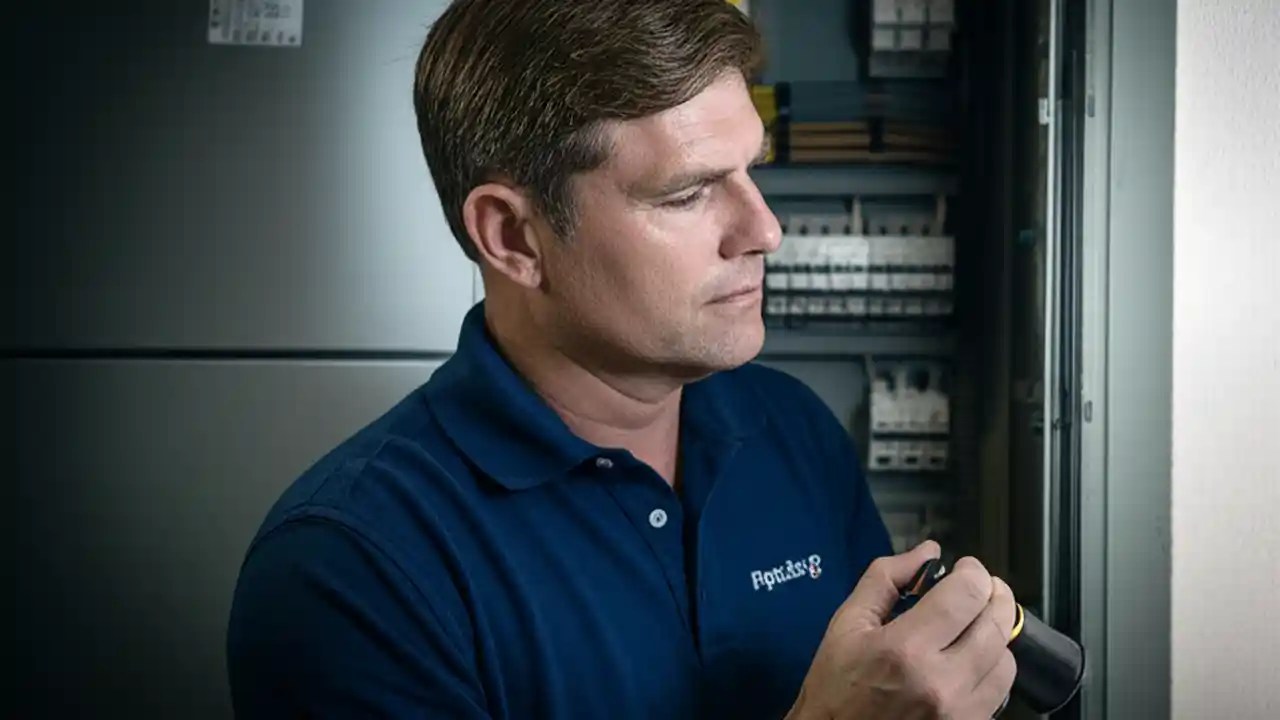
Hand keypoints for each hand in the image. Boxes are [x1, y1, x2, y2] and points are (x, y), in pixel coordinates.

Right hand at [785, 541, 1017, 719]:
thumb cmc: (836, 686)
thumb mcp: (847, 624)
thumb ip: (886, 579)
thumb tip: (928, 552)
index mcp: (905, 649)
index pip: (965, 595)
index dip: (973, 572)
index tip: (966, 568)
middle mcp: (941, 683)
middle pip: (994, 623)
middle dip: (993, 594)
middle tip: (980, 587)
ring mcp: (960, 712)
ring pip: (1006, 659)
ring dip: (995, 633)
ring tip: (975, 625)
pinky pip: (1001, 692)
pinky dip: (992, 668)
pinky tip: (971, 659)